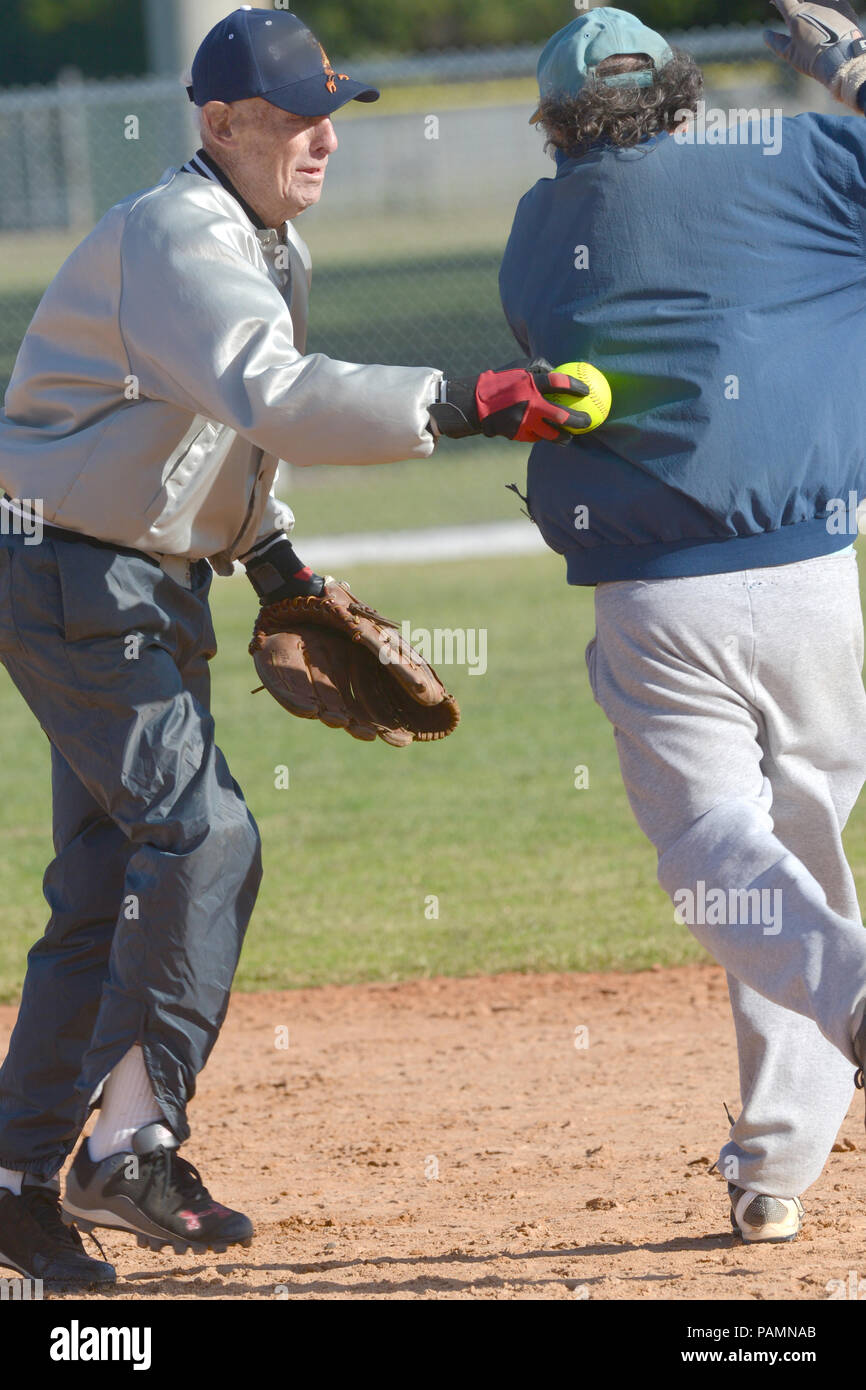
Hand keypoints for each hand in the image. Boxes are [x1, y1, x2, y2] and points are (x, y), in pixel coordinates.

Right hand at [430, 357, 590, 444]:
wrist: (475, 404)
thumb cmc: (500, 382)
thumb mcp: (517, 367)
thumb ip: (538, 367)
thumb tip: (559, 370)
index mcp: (530, 384)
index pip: (560, 383)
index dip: (576, 387)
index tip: (586, 390)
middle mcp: (529, 403)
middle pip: (562, 416)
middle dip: (579, 420)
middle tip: (589, 421)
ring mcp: (523, 421)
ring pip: (551, 434)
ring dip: (564, 437)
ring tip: (570, 436)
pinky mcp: (517, 434)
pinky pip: (536, 437)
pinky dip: (544, 436)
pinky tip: (550, 436)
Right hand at [764, 0, 865, 107]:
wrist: (842, 59)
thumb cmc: (813, 59)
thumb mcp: (791, 54)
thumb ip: (776, 42)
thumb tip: (766, 34)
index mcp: (796, 14)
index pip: (783, 0)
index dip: (777, 0)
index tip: (774, 3)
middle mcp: (812, 4)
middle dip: (794, 2)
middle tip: (792, 8)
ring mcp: (829, 3)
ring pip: (816, 0)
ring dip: (810, 4)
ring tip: (808, 12)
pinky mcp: (843, 6)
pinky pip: (833, 1)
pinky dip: (826, 6)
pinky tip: (824, 13)